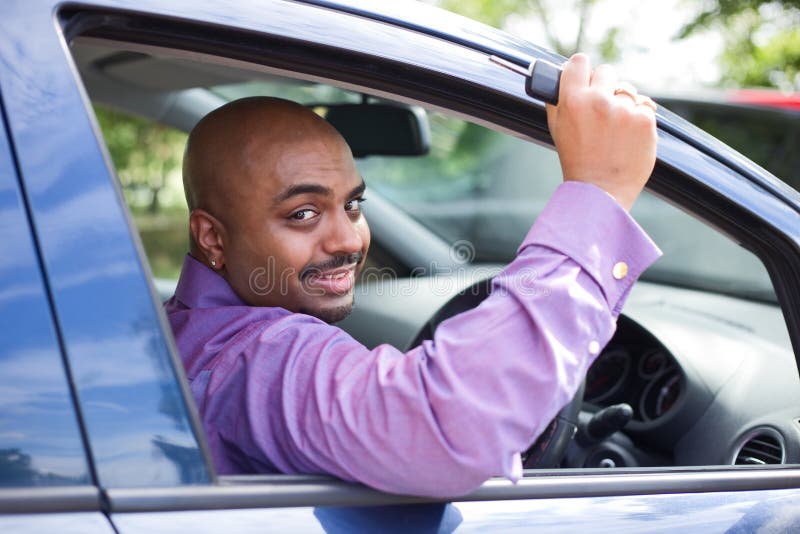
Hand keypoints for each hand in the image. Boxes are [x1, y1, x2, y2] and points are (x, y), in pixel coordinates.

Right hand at [546, 54, 656, 210]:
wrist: (600, 191)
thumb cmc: (576, 161)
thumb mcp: (557, 129)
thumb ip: (557, 100)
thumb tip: (561, 74)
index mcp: (572, 101)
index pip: (579, 62)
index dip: (582, 69)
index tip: (585, 77)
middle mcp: (598, 101)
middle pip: (606, 72)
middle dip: (605, 87)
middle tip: (601, 109)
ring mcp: (624, 110)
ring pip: (627, 90)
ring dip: (623, 103)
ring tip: (615, 130)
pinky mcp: (645, 120)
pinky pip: (644, 105)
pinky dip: (639, 118)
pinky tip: (629, 135)